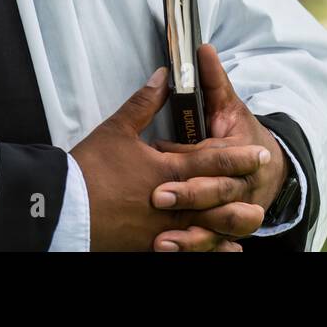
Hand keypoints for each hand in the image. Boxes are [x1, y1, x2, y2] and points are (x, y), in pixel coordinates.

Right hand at [70, 66, 273, 250]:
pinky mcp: (149, 244)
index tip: (259, 155)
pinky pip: (185, 249)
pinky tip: (221, 250)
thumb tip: (163, 76)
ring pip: (205, 226)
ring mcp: (162, 227)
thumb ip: (145, 102)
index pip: (211, 162)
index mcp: (167, 170)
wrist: (63, 208)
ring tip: (252, 221)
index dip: (237, 158)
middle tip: (263, 188)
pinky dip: (205, 248)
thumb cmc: (89, 169)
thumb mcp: (117, 129)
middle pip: (216, 197)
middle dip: (241, 191)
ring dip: (230, 223)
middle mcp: (171, 201)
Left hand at [148, 44, 288, 250]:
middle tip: (157, 196)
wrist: (271, 170)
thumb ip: (213, 79)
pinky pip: (212, 245)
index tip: (160, 149)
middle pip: (217, 192)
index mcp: (241, 153)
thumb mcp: (230, 105)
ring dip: (191, 235)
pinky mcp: (226, 230)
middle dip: (189, 195)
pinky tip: (165, 250)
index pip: (214, 154)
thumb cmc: (244, 136)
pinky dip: (193, 250)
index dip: (190, 154)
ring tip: (161, 239)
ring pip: (218, 227)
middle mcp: (242, 186)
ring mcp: (237, 212)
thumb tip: (201, 46)